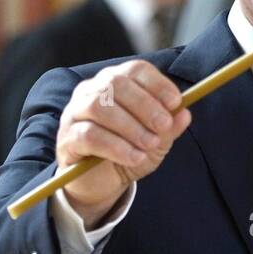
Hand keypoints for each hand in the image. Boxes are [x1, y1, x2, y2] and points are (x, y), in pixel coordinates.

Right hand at [55, 60, 191, 227]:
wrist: (103, 183)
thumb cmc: (129, 152)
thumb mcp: (156, 141)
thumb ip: (170, 127)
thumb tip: (185, 113)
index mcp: (116, 83)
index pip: (135, 70)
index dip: (157, 84)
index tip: (176, 102)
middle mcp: (92, 91)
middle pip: (116, 84)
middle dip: (145, 105)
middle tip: (163, 126)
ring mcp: (75, 113)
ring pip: (99, 107)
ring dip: (130, 127)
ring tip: (150, 145)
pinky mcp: (67, 138)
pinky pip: (89, 135)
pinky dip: (116, 147)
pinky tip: (135, 157)